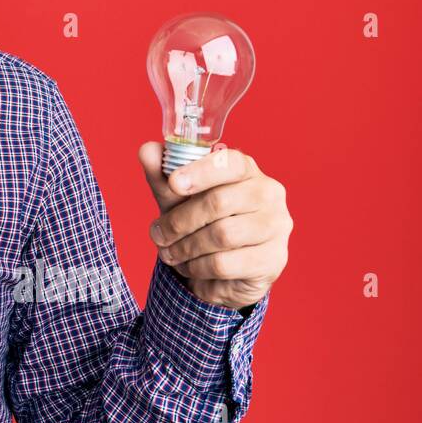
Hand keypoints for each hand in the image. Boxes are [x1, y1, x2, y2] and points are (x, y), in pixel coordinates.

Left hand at [138, 142, 292, 310]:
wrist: (223, 272)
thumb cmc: (201, 223)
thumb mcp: (177, 199)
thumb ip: (162, 174)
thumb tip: (147, 150)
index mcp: (246, 170)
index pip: (231, 163)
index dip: (200, 172)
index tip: (173, 183)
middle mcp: (268, 194)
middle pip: (219, 202)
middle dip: (179, 221)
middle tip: (157, 234)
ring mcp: (276, 227)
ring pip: (223, 235)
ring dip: (186, 247)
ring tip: (169, 253)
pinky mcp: (273, 259)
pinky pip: (225, 263)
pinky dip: (198, 267)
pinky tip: (189, 267)